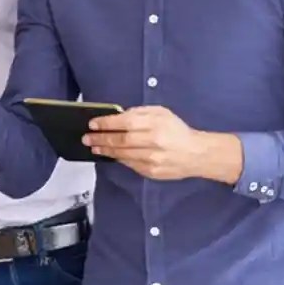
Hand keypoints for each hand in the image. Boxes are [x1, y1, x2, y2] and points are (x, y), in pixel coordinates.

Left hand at [82, 106, 235, 181]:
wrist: (196, 154)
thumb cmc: (177, 130)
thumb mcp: (161, 113)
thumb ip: (140, 113)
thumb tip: (119, 115)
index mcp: (155, 124)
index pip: (124, 122)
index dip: (106, 123)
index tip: (93, 124)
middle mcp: (153, 141)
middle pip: (120, 140)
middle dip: (100, 138)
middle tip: (87, 138)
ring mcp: (152, 159)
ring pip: (122, 154)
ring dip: (105, 150)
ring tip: (94, 147)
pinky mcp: (152, 171)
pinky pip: (130, 165)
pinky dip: (119, 159)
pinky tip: (111, 154)